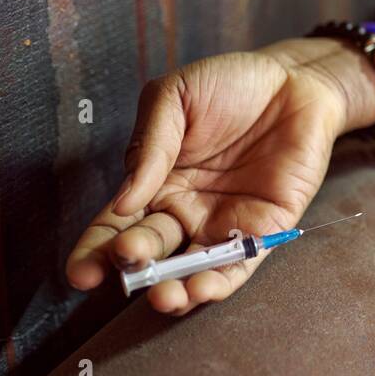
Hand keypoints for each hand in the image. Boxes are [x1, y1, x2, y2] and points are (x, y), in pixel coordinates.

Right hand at [65, 40, 369, 313]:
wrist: (295, 80)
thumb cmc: (231, 84)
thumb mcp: (174, 97)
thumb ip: (148, 145)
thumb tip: (123, 200)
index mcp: (155, 182)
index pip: (115, 226)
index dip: (94, 252)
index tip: (79, 273)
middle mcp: (185, 211)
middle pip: (151, 253)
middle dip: (134, 266)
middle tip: (128, 262)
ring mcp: (224, 224)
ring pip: (192, 270)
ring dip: (176, 289)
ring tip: (165, 296)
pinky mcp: (265, 230)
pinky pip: (239, 266)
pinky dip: (220, 282)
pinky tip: (201, 289)